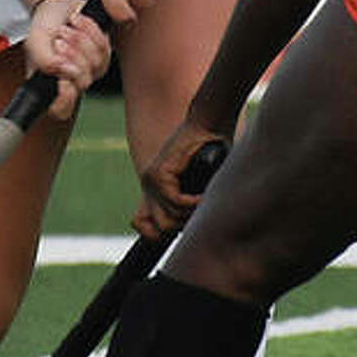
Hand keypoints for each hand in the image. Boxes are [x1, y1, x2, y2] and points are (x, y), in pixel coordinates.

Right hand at [24, 0, 111, 119]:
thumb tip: (68, 73)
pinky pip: (104, 48)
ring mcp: (89, 71)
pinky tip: (78, 23)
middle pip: (82, 82)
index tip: (63, 78)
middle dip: (71, 55)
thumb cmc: (44, 28)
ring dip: (79, 39)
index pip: (60, 110)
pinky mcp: (103, 56)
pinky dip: (90, 31)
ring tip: (66, 28)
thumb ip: (44, 62)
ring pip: (95, 64)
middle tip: (58, 40)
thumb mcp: (34, 42)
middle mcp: (71, 83)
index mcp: (49, 87)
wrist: (59, 7)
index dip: (65, 97)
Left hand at [133, 119, 229, 239]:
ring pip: (170, 219)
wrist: (209, 121)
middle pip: (160, 229)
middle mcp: (149, 185)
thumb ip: (193, 205)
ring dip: (192, 215)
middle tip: (201, 210)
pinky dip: (195, 203)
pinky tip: (206, 195)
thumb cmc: (213, 150)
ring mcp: (151, 179)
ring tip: (206, 200)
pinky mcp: (159, 173)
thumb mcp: (202, 185)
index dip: (160, 235)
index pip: (142, 225)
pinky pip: (177, 202)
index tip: (185, 231)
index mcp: (156, 189)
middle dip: (184, 227)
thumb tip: (203, 233)